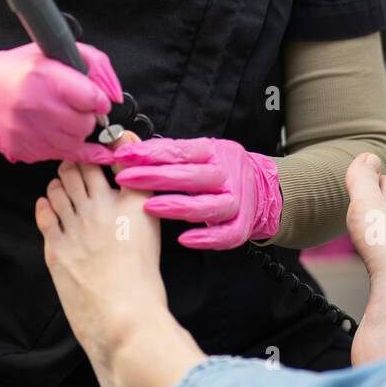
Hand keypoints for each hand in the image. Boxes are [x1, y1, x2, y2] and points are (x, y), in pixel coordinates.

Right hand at [0, 41, 122, 162]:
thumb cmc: (14, 71)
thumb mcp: (50, 53)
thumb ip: (92, 64)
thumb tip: (113, 94)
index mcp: (44, 76)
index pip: (91, 97)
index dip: (98, 99)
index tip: (94, 98)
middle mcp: (37, 106)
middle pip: (86, 123)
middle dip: (88, 116)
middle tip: (77, 108)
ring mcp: (30, 132)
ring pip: (77, 141)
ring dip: (79, 132)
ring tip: (65, 119)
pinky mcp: (26, 151)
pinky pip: (66, 156)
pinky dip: (82, 153)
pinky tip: (97, 151)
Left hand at [106, 136, 282, 249]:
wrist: (262, 188)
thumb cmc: (219, 169)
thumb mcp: (197, 152)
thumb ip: (167, 152)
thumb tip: (127, 147)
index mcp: (212, 152)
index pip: (180, 150)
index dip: (150, 153)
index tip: (123, 155)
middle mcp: (226, 175)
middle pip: (191, 176)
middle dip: (155, 177)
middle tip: (125, 179)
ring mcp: (236, 201)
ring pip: (209, 205)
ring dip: (178, 206)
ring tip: (148, 207)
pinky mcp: (242, 225)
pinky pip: (226, 234)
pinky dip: (207, 238)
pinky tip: (185, 239)